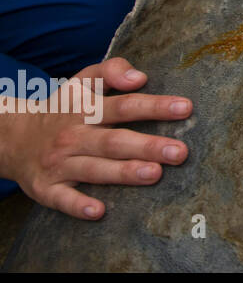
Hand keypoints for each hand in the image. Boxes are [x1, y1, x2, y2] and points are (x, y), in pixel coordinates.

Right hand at [0, 58, 190, 219]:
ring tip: (154, 174)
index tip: (185, 108)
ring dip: (123, 173)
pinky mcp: (46, 189)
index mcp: (85, 110)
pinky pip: (62, 199)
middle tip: (180, 152)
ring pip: (94, 169)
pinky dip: (78, 206)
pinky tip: (100, 211)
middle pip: (114, 141)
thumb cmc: (62, 109)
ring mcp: (59, 164)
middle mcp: (73, 136)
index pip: (125, 106)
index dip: (155, 107)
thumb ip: (111, 71)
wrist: (11, 138)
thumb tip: (139, 77)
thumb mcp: (81, 82)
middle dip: (148, 146)